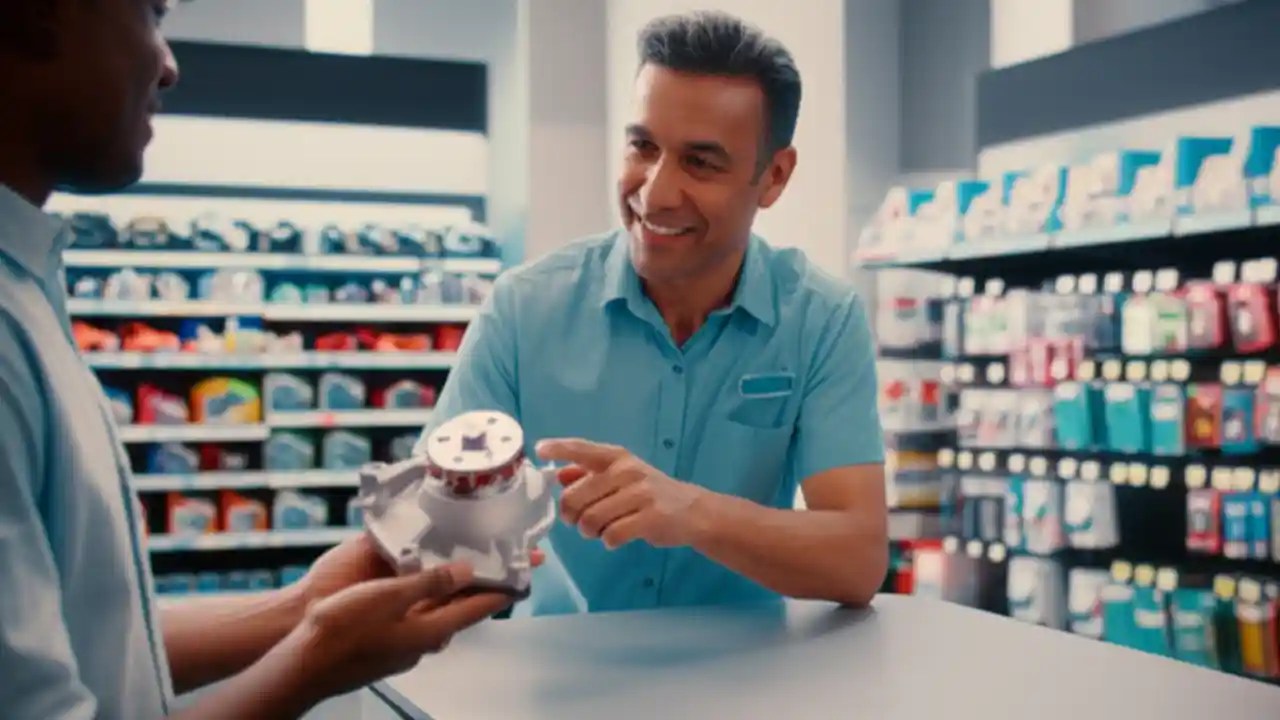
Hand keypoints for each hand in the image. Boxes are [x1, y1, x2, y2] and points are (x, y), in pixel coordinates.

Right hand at [285, 562, 513, 699]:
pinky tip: (413, 583)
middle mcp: (424, 642)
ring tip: (456, 563)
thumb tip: (468, 570)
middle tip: (494, 560)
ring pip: (437, 614)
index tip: (525, 573)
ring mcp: (404, 647)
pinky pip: (415, 618)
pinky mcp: (386, 646)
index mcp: (431, 630)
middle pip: (461, 610)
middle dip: (479, 586)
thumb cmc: (342, 631)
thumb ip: (429, 583)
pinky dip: (424, 598)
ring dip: (450, 591)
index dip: (504, 589)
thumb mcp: (389, 597)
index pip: (480, 608)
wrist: (302, 666)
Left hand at [536, 438, 705, 549]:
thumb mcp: (622, 476)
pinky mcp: (651, 518)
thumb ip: (590, 475)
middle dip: (571, 515)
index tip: (539, 449)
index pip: (582, 448)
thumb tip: (560, 476)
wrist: (693, 511)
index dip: (559, 448)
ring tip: (599, 531)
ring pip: (591, 519)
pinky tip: (616, 538)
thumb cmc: (649, 493)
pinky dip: (608, 541)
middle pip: (576, 497)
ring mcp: (641, 494)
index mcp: (617, 457)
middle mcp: (627, 471)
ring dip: (589, 531)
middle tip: (578, 522)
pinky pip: (612, 535)